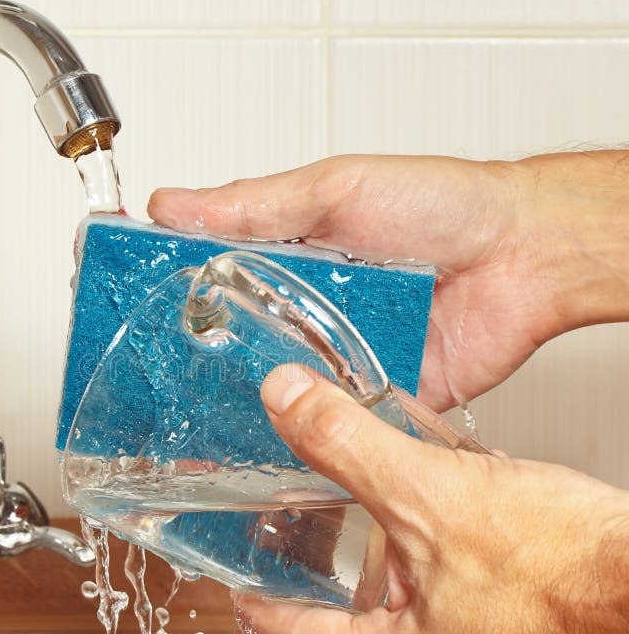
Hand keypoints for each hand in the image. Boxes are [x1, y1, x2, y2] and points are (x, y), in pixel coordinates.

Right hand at [149, 153, 628, 409]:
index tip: (110, 295)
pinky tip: (254, 445)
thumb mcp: (338, 188)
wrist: (522, 258)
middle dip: (180, 356)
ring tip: (175, 419)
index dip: (157, 285)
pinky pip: (318, 424)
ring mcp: (328, 354)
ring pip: (264, 385)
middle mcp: (300, 308)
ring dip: (228, 399)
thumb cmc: (443, 207)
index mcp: (285, 253)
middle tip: (133, 371)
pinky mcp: (363, 397)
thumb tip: (173, 204)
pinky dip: (291, 435)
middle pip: (225, 337)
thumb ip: (256, 205)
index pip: (201, 271)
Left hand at [231, 364, 628, 633]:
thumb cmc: (563, 556)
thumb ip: (345, 444)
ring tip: (351, 562)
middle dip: (314, 610)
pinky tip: (428, 556)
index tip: (243, 596)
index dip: (265, 613)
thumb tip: (288, 404)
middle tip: (290, 578)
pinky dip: (420, 595)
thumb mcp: (426, 487)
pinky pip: (445, 627)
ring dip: (370, 603)